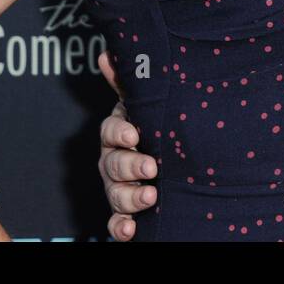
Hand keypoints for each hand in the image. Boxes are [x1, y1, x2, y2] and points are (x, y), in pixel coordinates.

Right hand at [97, 50, 157, 240]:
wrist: (176, 159)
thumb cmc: (158, 125)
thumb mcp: (146, 104)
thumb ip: (128, 82)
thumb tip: (107, 54)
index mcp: (120, 133)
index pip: (111, 131)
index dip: (120, 133)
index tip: (135, 134)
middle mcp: (114, 160)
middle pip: (111, 164)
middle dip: (130, 166)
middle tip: (151, 167)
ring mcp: (118, 186)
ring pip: (114, 193)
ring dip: (129, 197)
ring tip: (150, 196)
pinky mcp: (126, 211)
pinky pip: (117, 221)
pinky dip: (121, 227)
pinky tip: (130, 230)